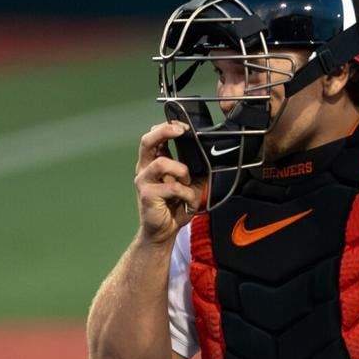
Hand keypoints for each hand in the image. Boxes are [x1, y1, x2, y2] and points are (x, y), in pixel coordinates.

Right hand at [134, 121, 203, 243]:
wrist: (164, 231)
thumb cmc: (175, 206)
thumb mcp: (190, 182)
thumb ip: (195, 167)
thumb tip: (214, 154)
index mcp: (153, 162)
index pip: (154, 136)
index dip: (167, 127)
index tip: (184, 126)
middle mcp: (145, 168)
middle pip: (147, 141)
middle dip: (164, 131)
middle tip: (181, 131)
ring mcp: (144, 181)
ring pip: (161, 163)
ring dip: (181, 171)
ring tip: (187, 183)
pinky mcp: (147, 195)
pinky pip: (172, 187)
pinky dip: (186, 193)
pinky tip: (188, 201)